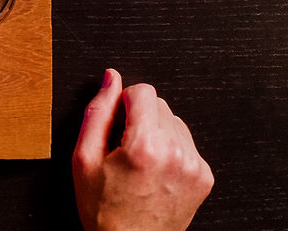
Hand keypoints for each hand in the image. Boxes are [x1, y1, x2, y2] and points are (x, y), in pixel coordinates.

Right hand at [72, 69, 213, 230]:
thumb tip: (110, 78)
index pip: (142, 91)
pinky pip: (186, 143)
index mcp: (145, 146)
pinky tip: (154, 170)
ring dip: (156, 132)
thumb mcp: (84, 158)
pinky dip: (170, 150)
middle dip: (139, 118)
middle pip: (159, 104)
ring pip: (174, 122)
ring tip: (139, 161)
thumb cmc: (104, 209)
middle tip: (123, 149)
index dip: (122, 103)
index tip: (115, 125)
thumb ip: (97, 111)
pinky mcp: (203, 176)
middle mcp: (175, 153)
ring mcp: (194, 165)